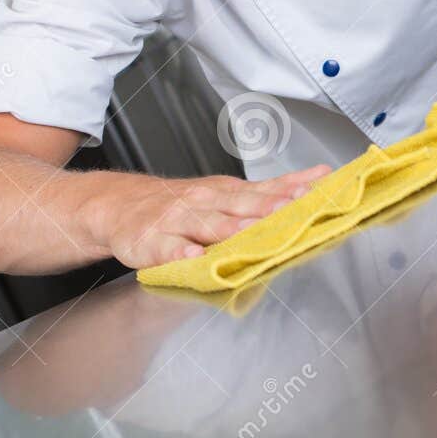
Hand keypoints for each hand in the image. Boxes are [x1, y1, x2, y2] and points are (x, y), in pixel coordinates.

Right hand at [96, 165, 330, 269]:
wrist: (121, 204)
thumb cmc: (183, 203)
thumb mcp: (225, 192)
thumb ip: (267, 192)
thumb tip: (314, 182)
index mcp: (226, 192)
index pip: (263, 189)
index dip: (289, 189)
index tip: (315, 189)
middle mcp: (205, 201)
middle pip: (240, 204)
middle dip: (265, 206)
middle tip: (290, 208)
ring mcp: (178, 220)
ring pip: (207, 224)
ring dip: (229, 227)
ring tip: (249, 231)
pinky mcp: (153, 241)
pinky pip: (168, 248)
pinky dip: (180, 251)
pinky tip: (192, 255)